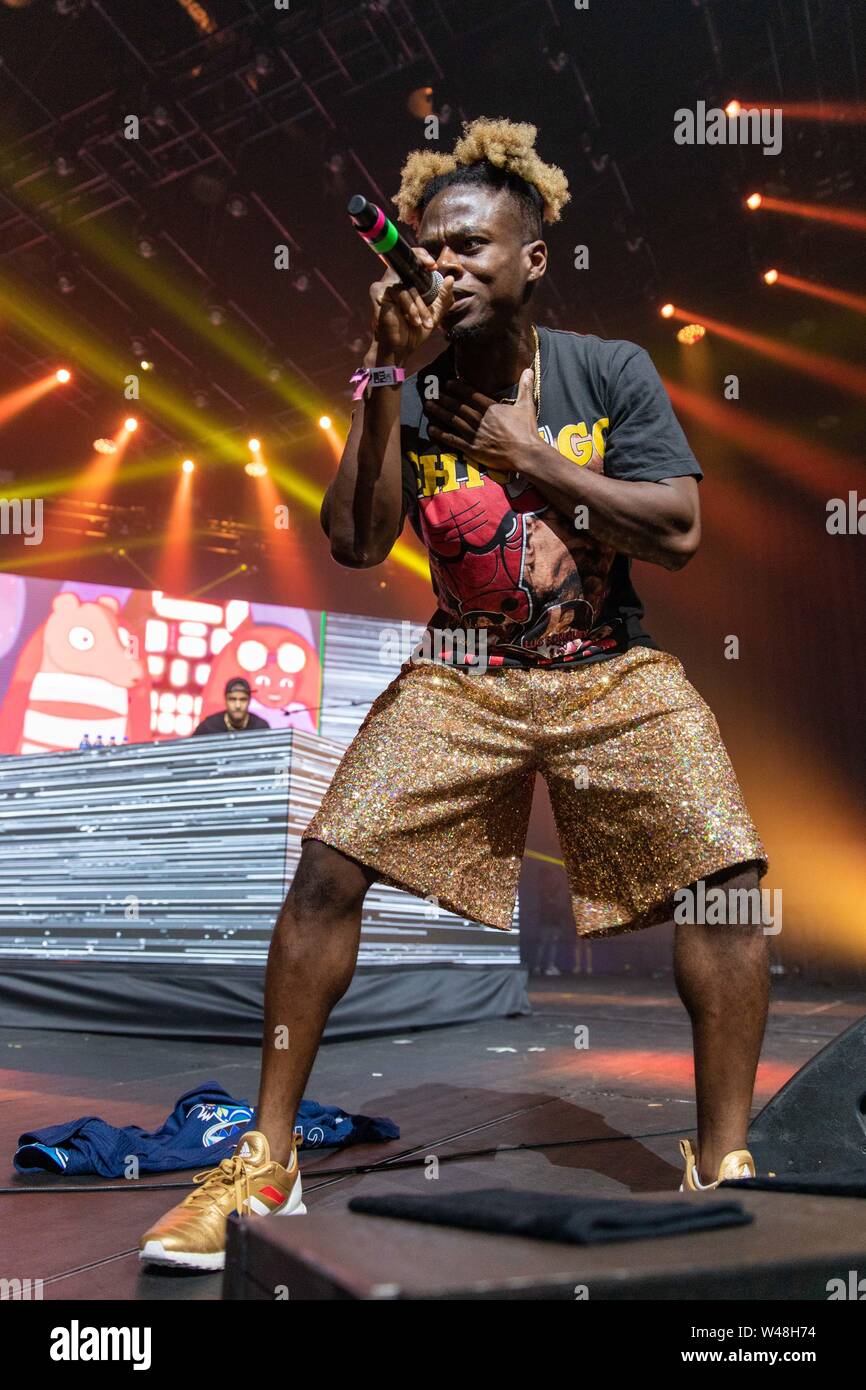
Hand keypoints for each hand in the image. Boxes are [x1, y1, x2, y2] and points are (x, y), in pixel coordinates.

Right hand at [369, 247, 454, 363]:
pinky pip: (400, 293)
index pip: (412, 261)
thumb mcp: (434, 314)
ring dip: (420, 306)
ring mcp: (385, 286)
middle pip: (408, 265)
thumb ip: (443, 297)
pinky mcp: (379, 294)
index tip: (434, 266)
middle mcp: (394, 282)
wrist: (400, 349)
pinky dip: (410, 308)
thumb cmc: (413, 332)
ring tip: (423, 322)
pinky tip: (413, 320)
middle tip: (432, 270)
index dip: (422, 257)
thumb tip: (450, 279)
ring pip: (409, 286)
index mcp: (406, 284)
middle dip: (422, 269)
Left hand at [426, 367, 537, 471]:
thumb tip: (529, 370)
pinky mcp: (473, 449)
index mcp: (492, 408)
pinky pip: (454, 440)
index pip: (472, 395)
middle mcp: (481, 419)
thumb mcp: (527, 406)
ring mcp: (475, 434)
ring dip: (440, 412)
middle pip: (459, 406)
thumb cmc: (527, 431)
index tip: (448, 383)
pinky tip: (431, 429)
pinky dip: (442, 435)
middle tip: (433, 392)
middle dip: (445, 399)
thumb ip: (525, 387)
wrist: (526, 453)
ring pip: (454, 420)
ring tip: (428, 405)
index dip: (459, 388)